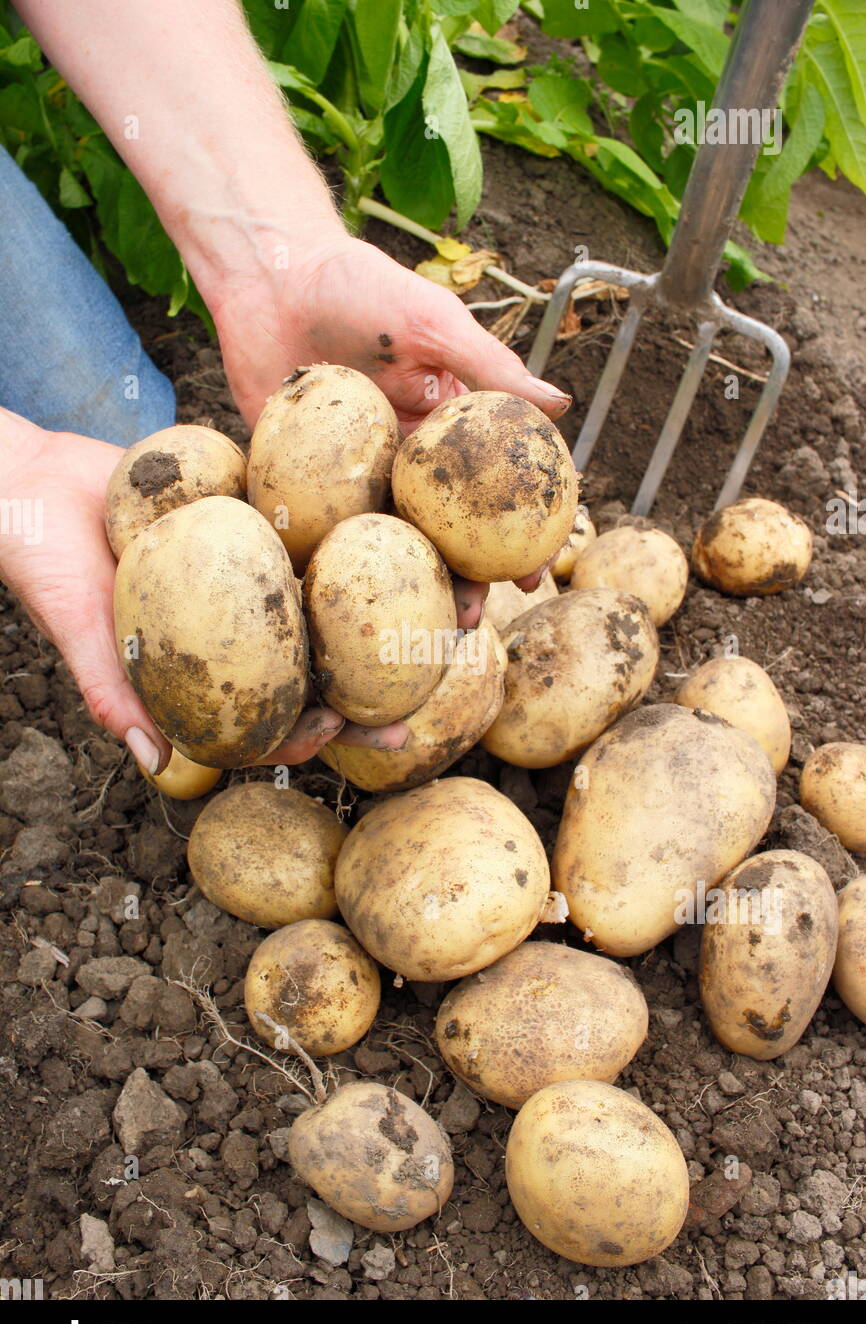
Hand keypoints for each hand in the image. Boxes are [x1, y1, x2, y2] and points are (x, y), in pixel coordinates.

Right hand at [0, 416, 464, 771]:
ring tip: (464, 577)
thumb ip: (109, 689)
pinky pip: (321, 506)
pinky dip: (367, 506)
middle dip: (395, 659)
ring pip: (344, 580)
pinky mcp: (262, 503)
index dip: (327, 724)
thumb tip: (156, 764)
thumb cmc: (42, 560)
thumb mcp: (73, 621)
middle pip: (333, 649)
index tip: (367, 727)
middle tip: (457, 650)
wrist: (28, 479)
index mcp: (219, 666)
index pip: (283, 708)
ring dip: (406, 582)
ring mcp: (261, 563)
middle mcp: (250, 620)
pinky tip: (417, 500)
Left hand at [211, 234, 567, 599]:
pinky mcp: (299, 478)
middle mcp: (404, 457)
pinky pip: (320, 527)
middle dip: (459, 580)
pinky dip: (331, 564)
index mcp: (446, 427)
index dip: (518, 537)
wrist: (269, 276)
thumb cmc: (358, 286)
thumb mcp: (433, 323)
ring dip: (401, 587)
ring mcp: (353, 472)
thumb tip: (562, 406)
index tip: (532, 575)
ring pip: (385, 542)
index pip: (493, 492)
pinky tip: (339, 603)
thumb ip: (489, 366)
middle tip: (468, 622)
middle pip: (441, 532)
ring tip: (412, 629)